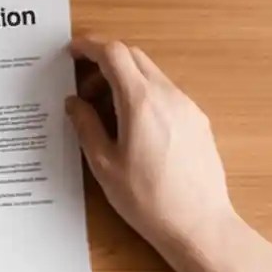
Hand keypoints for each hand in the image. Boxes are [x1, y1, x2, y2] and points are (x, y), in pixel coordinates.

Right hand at [67, 37, 232, 253]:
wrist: (199, 225)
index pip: (114, 53)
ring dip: (125, 80)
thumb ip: (86, 126)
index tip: (71, 52)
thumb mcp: (104, 164)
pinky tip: (133, 125)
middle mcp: (168, 95)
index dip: (89, 46)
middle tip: (84, 87)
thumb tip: (74, 103)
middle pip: (134, 56)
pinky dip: (144, 94)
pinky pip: (166, 93)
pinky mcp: (198, 121)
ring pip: (151, 74)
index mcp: (141, 101)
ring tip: (105, 112)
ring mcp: (187, 106)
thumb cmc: (148, 200)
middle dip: (105, 62)